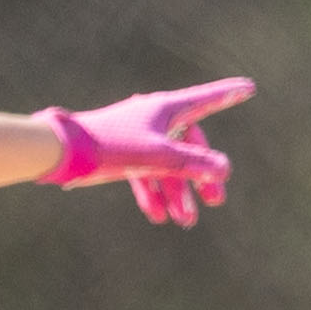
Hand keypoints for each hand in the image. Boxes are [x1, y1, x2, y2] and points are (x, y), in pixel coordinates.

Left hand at [43, 77, 251, 227]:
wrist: (62, 152)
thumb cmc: (110, 147)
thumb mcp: (157, 157)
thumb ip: (191, 164)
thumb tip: (224, 170)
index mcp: (167, 109)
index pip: (206, 100)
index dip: (228, 95)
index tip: (248, 87)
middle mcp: (155, 118)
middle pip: (189, 146)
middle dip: (201, 177)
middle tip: (215, 202)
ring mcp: (138, 136)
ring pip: (166, 165)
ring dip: (176, 193)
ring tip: (184, 222)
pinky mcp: (121, 153)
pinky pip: (144, 173)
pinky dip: (152, 192)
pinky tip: (158, 216)